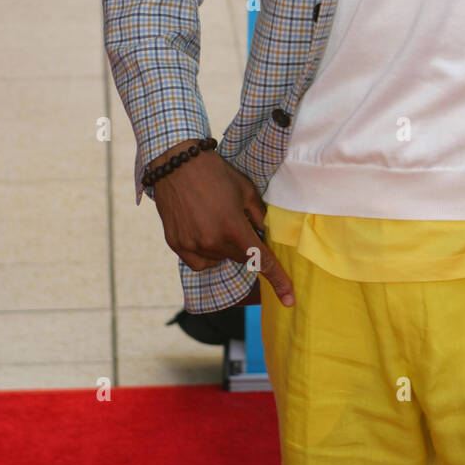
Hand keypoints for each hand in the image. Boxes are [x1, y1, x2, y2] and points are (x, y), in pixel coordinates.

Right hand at [150, 144, 294, 306]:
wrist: (176, 164)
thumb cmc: (215, 173)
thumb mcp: (246, 190)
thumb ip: (258, 217)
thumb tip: (264, 236)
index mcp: (233, 229)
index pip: (261, 261)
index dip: (278, 281)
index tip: (289, 300)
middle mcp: (212, 243)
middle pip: (240, 258)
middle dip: (246, 246)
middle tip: (240, 223)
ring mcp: (191, 246)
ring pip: (219, 260)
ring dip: (225, 248)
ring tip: (218, 220)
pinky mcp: (176, 244)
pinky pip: (199, 262)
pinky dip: (207, 254)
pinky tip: (206, 234)